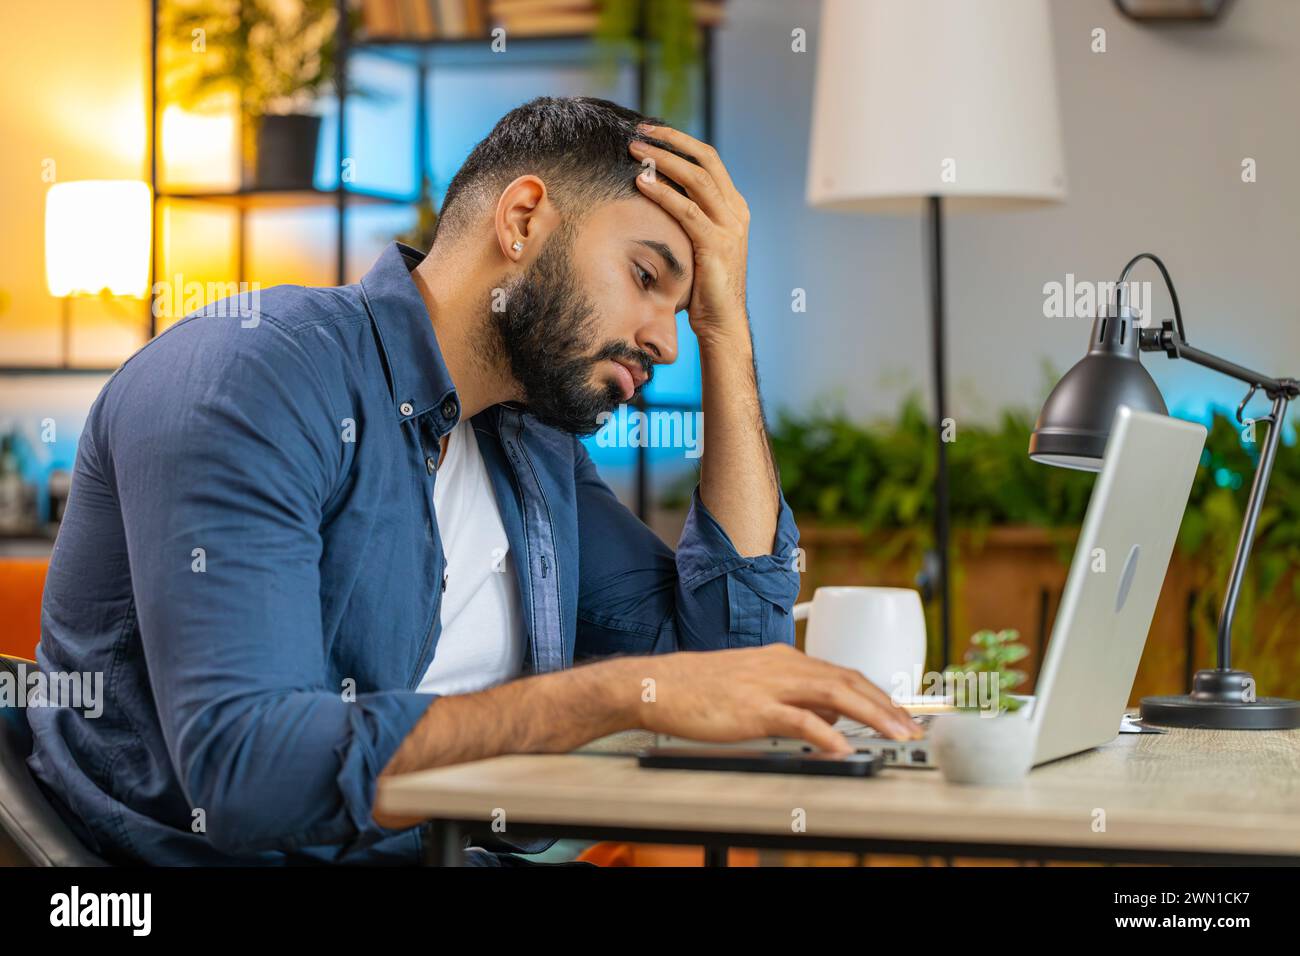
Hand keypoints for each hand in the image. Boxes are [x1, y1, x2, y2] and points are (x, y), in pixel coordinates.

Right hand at [628, 644, 924, 752]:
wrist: (659, 685)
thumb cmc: (699, 689)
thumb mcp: (754, 685)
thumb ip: (792, 697)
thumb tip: (828, 718)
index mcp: (785, 659)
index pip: (843, 673)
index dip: (877, 694)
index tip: (901, 714)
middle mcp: (783, 666)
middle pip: (848, 681)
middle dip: (886, 706)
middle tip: (912, 729)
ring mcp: (769, 685)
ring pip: (833, 694)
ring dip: (871, 715)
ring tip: (894, 735)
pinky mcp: (753, 708)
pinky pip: (798, 719)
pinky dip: (826, 733)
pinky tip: (843, 748)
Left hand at [629, 125, 749, 343]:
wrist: (722, 322)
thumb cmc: (703, 287)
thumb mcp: (698, 244)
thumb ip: (688, 219)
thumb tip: (656, 196)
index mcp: (734, 208)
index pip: (709, 161)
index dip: (680, 142)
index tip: (652, 131)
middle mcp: (736, 212)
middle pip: (706, 160)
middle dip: (671, 141)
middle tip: (640, 132)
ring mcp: (730, 227)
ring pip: (697, 179)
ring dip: (663, 161)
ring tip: (635, 151)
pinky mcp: (716, 245)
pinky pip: (687, 210)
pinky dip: (663, 194)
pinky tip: (642, 183)